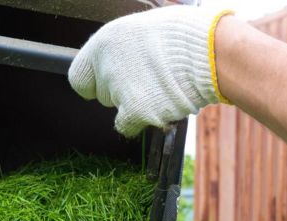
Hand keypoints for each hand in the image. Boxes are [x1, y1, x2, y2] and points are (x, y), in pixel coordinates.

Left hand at [68, 6, 234, 137]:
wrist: (208, 50)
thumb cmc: (184, 36)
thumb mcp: (144, 30)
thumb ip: (124, 49)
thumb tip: (121, 61)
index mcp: (104, 41)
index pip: (79, 76)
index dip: (93, 83)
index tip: (104, 84)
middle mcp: (106, 66)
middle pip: (102, 95)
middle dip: (121, 92)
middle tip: (149, 80)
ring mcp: (119, 91)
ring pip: (118, 110)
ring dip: (136, 105)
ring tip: (163, 87)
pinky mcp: (136, 111)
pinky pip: (128, 126)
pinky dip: (143, 120)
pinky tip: (162, 104)